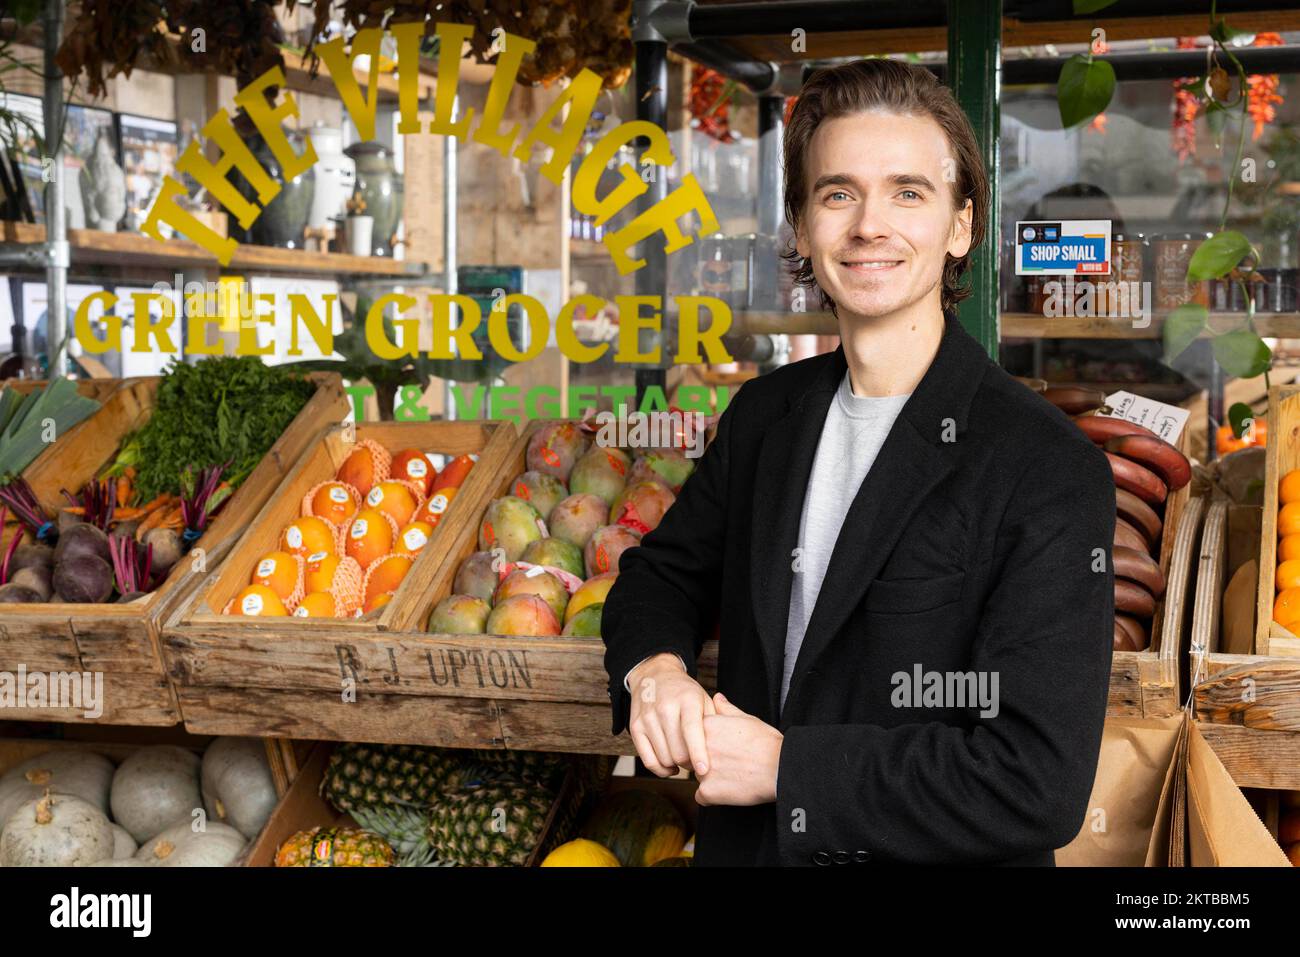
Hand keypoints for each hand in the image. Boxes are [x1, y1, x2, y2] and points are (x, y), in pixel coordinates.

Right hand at [628, 653, 715, 776]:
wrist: (655, 676)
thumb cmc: (685, 693)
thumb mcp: (704, 699)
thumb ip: (715, 721)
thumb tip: (723, 747)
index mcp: (687, 700)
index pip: (691, 730)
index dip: (698, 753)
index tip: (704, 770)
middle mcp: (665, 708)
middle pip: (678, 751)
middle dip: (690, 763)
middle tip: (697, 761)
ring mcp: (647, 718)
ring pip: (664, 759)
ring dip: (676, 766)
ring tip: (684, 759)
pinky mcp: (635, 728)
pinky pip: (648, 761)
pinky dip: (661, 770)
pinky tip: (670, 766)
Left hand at [697, 692, 782, 806]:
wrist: (780, 768)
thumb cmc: (767, 743)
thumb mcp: (747, 718)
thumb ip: (727, 709)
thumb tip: (717, 697)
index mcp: (707, 726)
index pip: (695, 736)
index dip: (710, 743)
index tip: (725, 747)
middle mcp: (699, 746)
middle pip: (694, 756)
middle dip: (707, 760)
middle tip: (730, 762)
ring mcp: (701, 770)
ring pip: (698, 776)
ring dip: (710, 778)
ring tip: (733, 775)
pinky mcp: (707, 791)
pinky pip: (702, 797)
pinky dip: (713, 796)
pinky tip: (730, 790)